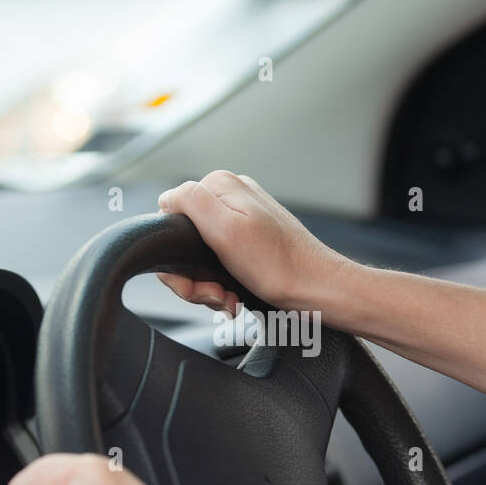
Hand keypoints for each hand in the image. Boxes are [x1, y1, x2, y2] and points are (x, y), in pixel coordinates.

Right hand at [155, 170, 351, 311]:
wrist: (319, 290)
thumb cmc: (279, 267)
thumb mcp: (226, 230)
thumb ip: (191, 202)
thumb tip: (166, 196)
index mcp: (222, 186)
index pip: (170, 217)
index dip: (177, 258)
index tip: (197, 281)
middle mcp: (232, 197)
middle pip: (185, 240)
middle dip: (194, 277)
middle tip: (215, 294)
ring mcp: (243, 218)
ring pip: (201, 256)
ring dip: (209, 285)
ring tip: (229, 298)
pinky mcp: (251, 241)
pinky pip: (220, 263)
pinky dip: (223, 284)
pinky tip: (236, 295)